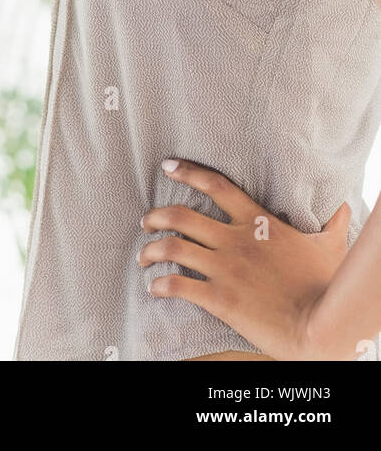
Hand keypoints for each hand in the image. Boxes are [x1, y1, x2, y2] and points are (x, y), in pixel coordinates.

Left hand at [138, 158, 351, 359]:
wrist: (319, 322)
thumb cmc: (325, 283)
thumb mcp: (330, 246)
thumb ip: (333, 225)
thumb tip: (347, 208)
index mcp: (256, 222)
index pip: (215, 185)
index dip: (187, 172)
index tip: (167, 166)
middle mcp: (234, 240)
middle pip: (182, 215)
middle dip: (156, 216)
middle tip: (146, 221)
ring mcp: (225, 269)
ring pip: (173, 248)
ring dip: (151, 250)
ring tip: (143, 256)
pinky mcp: (220, 298)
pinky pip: (179, 286)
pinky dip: (160, 285)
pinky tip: (154, 289)